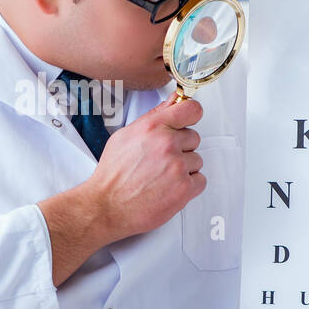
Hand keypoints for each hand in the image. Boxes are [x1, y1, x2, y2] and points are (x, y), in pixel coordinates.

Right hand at [85, 92, 205, 240]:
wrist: (107, 206)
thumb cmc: (113, 174)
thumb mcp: (125, 136)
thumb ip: (153, 117)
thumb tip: (173, 101)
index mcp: (153, 127)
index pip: (190, 109)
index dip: (191, 115)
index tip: (188, 121)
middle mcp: (167, 144)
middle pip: (194, 138)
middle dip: (181, 148)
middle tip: (161, 160)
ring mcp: (177, 166)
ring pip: (197, 161)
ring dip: (184, 168)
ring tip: (162, 176)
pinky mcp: (184, 188)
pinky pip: (200, 181)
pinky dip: (188, 186)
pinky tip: (169, 188)